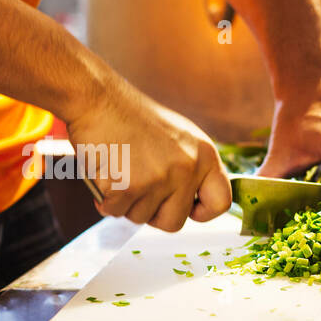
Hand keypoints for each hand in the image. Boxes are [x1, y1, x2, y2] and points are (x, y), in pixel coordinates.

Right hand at [65, 78, 231, 231]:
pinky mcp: (129, 186)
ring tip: (119, 170)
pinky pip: (116, 212)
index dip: (202, 212)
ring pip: (141, 218)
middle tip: (138, 188)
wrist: (98, 98)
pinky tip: (104, 174)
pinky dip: (105, 200)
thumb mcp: (179, 136)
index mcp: (204, 154)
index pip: (221, 201)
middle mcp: (187, 168)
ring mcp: (159, 178)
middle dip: (152, 213)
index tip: (187, 210)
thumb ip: (192, 168)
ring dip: (126, 203)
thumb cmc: (132, 117)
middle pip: (174, 221)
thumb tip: (196, 203)